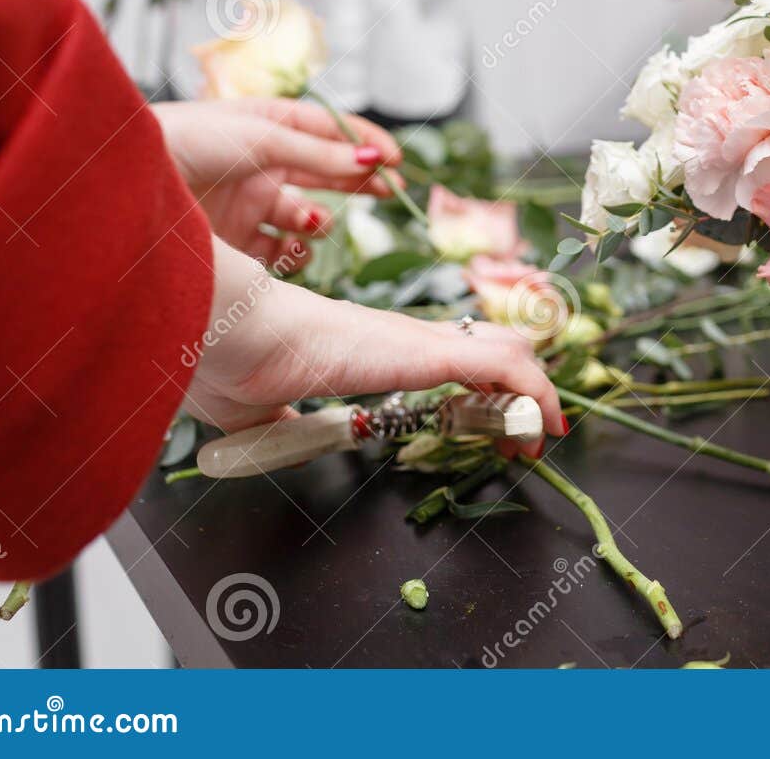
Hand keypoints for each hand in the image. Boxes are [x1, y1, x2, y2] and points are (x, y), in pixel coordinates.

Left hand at [151, 98, 401, 268]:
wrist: (119, 184)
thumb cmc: (187, 142)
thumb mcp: (262, 139)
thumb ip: (320, 154)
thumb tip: (374, 158)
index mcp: (266, 127)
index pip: (329, 131)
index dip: (365, 143)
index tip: (398, 161)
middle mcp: (259, 164)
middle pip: (324, 174)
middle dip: (358, 182)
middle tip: (392, 193)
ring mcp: (247, 205)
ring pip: (304, 218)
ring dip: (318, 223)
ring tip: (312, 225)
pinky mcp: (234, 243)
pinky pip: (280, 253)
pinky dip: (294, 255)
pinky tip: (291, 250)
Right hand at [189, 239, 565, 452]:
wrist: (226, 332)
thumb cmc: (231, 361)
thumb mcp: (254, 412)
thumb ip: (273, 422)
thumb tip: (275, 437)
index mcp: (371, 347)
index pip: (446, 355)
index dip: (479, 386)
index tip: (494, 427)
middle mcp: (403, 338)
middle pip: (488, 347)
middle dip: (519, 389)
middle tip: (529, 430)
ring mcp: (418, 341)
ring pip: (505, 352)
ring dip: (533, 396)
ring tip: (543, 433)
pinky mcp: (426, 350)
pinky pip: (501, 366)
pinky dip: (534, 393)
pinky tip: (543, 425)